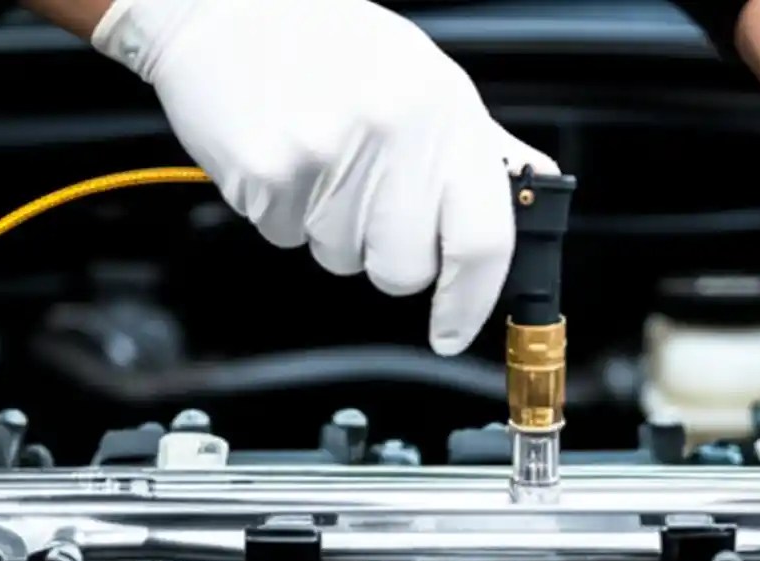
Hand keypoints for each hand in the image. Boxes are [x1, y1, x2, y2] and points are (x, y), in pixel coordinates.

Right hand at [90, 0, 557, 354]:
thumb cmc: (329, 38)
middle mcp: (393, 136)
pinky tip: (287, 158)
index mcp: (445, 114)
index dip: (472, 301)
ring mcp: (326, 157)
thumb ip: (476, 146)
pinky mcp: (266, 173)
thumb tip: (532, 191)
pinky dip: (283, 212)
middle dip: (387, 255)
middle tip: (368, 199)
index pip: (484, 239)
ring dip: (330, 228)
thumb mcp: (426, 79)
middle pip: (404, 270)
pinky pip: (284, 237)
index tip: (455, 329)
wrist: (227, 4)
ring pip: (341, 258)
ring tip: (322, 159)